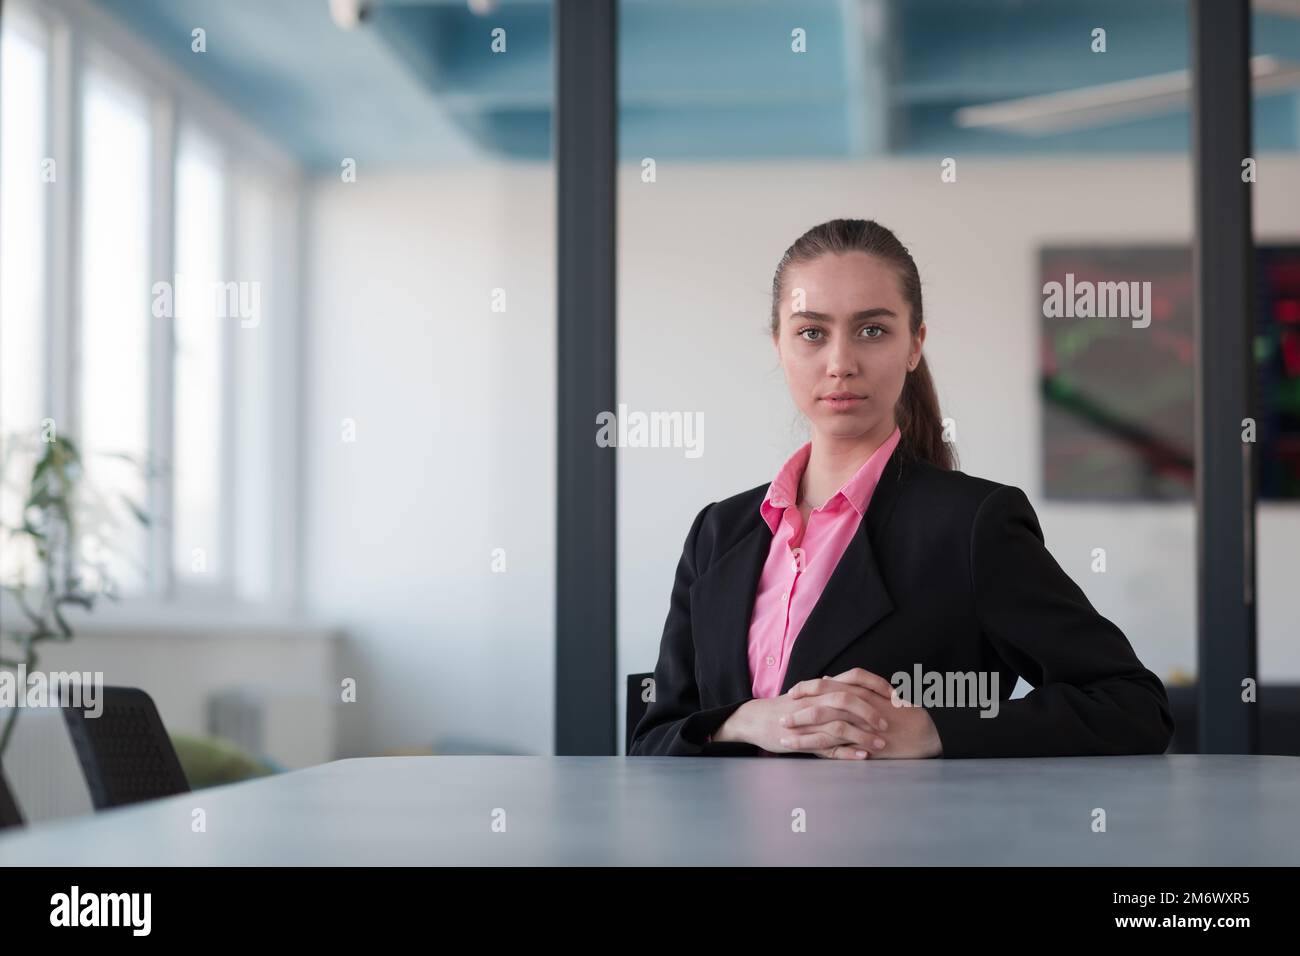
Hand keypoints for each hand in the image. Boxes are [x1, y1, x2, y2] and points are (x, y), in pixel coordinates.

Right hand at [716, 683, 888, 757]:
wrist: (756, 719)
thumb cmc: (786, 707)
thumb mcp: (810, 693)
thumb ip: (830, 688)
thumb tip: (847, 681)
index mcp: (823, 687)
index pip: (855, 677)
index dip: (877, 684)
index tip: (896, 695)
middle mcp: (818, 700)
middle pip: (849, 699)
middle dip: (872, 711)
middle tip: (889, 723)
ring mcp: (811, 720)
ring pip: (841, 724)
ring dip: (864, 735)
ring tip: (882, 745)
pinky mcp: (804, 740)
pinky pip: (828, 746)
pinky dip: (847, 751)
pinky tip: (862, 756)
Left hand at [785, 667, 943, 758]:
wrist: (926, 733)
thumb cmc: (905, 714)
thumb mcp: (879, 695)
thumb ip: (856, 688)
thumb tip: (832, 681)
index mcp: (861, 690)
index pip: (827, 685)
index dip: (807, 688)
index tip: (793, 692)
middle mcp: (858, 704)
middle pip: (820, 702)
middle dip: (798, 709)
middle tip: (781, 714)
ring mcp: (859, 724)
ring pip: (823, 723)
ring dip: (801, 728)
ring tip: (783, 733)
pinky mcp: (861, 743)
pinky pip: (833, 745)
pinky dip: (814, 746)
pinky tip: (801, 749)